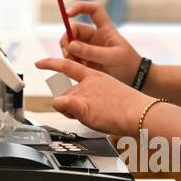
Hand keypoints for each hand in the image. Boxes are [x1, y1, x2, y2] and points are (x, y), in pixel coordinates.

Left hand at [36, 55, 150, 136]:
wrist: (140, 113)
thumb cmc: (132, 109)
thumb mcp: (112, 95)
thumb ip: (96, 97)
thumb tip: (89, 105)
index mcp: (96, 77)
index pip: (69, 66)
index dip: (52, 63)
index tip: (39, 62)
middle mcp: (87, 82)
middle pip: (66, 93)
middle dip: (71, 106)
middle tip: (90, 114)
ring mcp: (83, 92)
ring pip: (65, 103)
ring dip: (73, 113)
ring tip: (95, 117)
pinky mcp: (81, 104)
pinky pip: (61, 105)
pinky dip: (64, 110)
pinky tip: (79, 114)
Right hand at [60, 0, 141, 85]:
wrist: (134, 80)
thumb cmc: (128, 65)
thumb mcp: (111, 57)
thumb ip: (90, 52)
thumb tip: (70, 45)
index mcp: (105, 29)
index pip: (93, 10)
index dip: (80, 7)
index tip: (68, 14)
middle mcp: (95, 36)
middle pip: (75, 29)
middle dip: (67, 38)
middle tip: (67, 52)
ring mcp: (89, 48)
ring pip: (70, 44)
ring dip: (67, 51)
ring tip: (72, 62)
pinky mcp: (86, 60)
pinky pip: (72, 57)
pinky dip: (70, 61)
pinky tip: (75, 68)